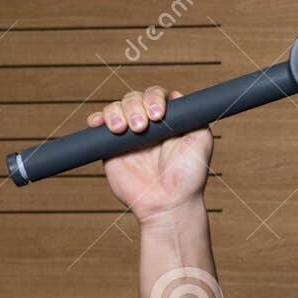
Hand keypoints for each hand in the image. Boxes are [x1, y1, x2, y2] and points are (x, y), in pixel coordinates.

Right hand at [87, 86, 213, 224]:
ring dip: (116, 111)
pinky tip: (100, 123)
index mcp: (169, 120)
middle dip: (135, 106)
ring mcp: (129, 134)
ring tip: (123, 130)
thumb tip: (179, 96)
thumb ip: (196, 117)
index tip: (158, 115)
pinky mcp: (111, 146)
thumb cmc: (188, 177)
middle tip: (140, 127)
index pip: (157, 95)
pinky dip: (96, 118)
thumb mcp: (201, 142)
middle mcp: (149, 124)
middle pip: (134, 97)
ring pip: (116, 107)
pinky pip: (99, 124)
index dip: (154, 98)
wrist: (167, 203)